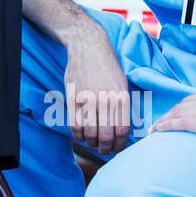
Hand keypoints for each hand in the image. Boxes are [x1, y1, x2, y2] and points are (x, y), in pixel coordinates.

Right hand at [63, 33, 134, 154]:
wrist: (88, 47)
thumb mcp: (123, 85)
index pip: (122, 131)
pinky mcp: (73, 97)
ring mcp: (88, 99)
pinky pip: (75, 125)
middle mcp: (106, 100)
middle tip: (104, 150)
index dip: (119, 145)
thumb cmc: (108, 67)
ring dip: (91, 143)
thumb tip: (122, 131)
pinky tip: (81, 135)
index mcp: (121, 98)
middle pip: (106, 136)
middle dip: (105, 148)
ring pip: (90, 133)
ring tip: (93, 143)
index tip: (116, 148)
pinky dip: (78, 135)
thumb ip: (123, 107)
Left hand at [151, 87, 195, 152]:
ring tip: (154, 129)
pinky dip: (168, 125)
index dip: (177, 109)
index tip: (169, 116)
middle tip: (156, 124)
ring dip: (163, 121)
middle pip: (180, 106)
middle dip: (166, 115)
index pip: (190, 100)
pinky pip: (182, 123)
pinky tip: (159, 130)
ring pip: (178, 113)